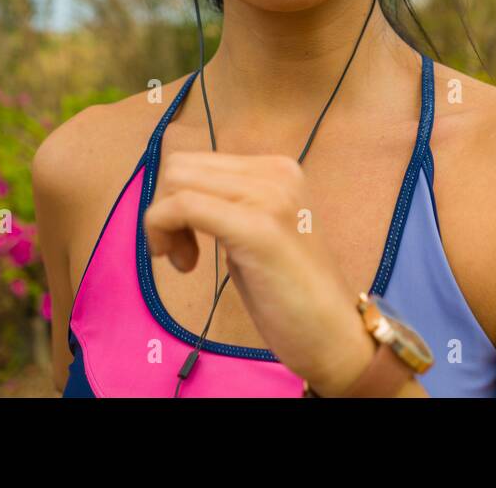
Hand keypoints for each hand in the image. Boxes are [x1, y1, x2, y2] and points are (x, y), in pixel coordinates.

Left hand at [143, 150, 375, 391]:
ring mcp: (269, 195)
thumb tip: (179, 197)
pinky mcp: (257, 226)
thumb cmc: (291, 294)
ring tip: (184, 260)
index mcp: (277, 169)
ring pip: (177, 181)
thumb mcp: (256, 232)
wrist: (333, 333)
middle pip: (180, 167)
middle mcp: (275, 171)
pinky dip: (163, 231)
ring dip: (162, 223)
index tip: (185, 241)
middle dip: (164, 209)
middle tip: (181, 253)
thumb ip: (228, 206)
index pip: (195, 162)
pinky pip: (183, 206)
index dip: (174, 200)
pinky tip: (184, 265)